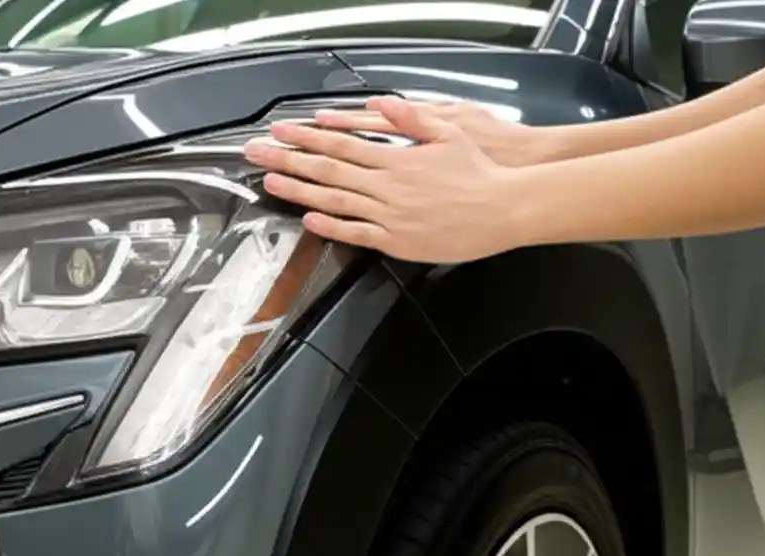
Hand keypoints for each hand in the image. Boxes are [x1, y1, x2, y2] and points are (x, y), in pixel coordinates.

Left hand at [242, 96, 530, 262]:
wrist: (505, 209)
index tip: (281, 132)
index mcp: (396, 160)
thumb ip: (409, 119)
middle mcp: (387, 187)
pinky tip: (309, 219)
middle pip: (328, 170)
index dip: (306, 138)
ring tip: (272, 182)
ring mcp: (390, 216)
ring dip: (300, 191)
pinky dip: (331, 227)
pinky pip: (357, 234)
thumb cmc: (480, 172)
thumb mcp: (448, 130)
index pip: (340, 144)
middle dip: (289, 160)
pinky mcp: (398, 241)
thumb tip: (378, 105)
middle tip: (258, 154)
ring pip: (335, 201)